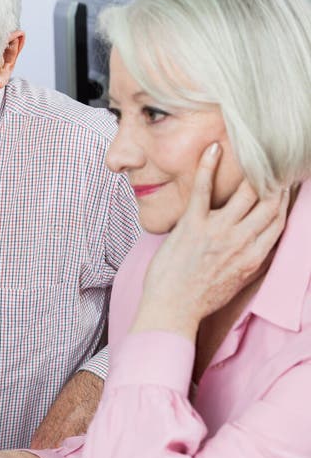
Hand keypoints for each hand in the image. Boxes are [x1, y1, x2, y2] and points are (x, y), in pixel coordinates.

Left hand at [131, 144, 288, 338]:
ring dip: (251, 167)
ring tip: (249, 150)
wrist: (171, 310)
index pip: (280, 218)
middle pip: (270, 201)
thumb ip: (254, 260)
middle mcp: (241, 241)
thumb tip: (265, 241)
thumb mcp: (238, 282)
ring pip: (246, 191)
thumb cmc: (200, 298)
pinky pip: (204, 189)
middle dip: (274, 176)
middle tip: (270, 157)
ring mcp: (217, 231)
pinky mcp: (192, 225)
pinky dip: (208, 165)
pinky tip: (213, 147)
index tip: (283, 179)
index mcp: (254, 256)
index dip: (284, 195)